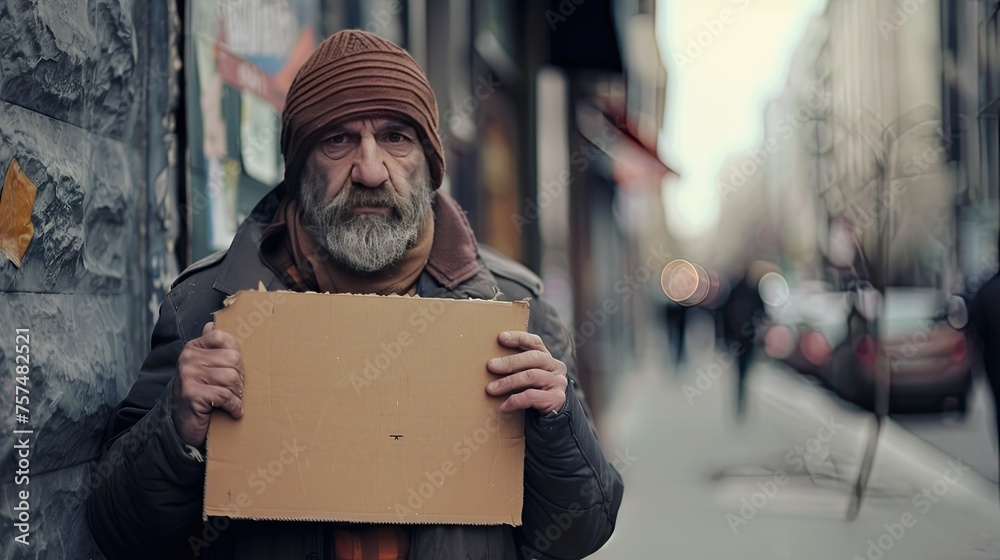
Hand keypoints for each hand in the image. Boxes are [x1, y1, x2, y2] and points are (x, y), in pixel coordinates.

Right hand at [171, 322, 244, 447]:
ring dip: (236, 394)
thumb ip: (209, 347)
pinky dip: (234, 407)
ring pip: (231, 378)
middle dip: (239, 378)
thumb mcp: (203, 368)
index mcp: (193, 348)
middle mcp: (188, 358)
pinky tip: (233, 411)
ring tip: (230, 400)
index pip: (224, 338)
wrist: (181, 426)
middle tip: (233, 390)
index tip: (233, 371)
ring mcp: (188, 376)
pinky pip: (226, 396)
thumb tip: (211, 325)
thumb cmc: (199, 396)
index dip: (235, 356)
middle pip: (233, 359)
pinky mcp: (192, 394)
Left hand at [486, 331, 567, 414]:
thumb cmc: (535, 394)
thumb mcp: (528, 378)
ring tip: (491, 389)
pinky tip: (503, 406)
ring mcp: (558, 382)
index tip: (501, 337)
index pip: (535, 342)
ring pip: (531, 376)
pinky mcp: (556, 398)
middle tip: (491, 366)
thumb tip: (491, 364)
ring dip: (508, 382)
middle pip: (533, 357)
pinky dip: (515, 400)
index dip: (519, 338)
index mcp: (547, 358)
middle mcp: (556, 367)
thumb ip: (518, 369)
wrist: (554, 420)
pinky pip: (532, 396)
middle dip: (510, 361)